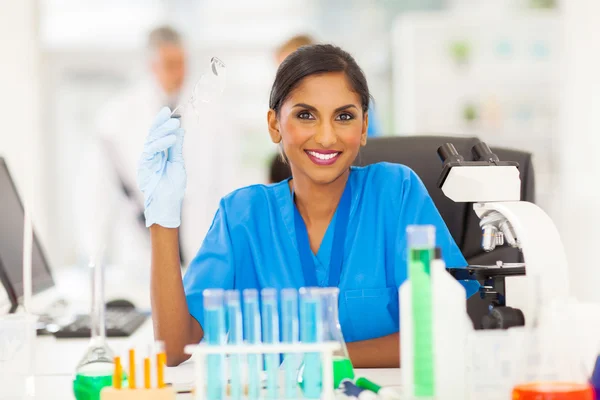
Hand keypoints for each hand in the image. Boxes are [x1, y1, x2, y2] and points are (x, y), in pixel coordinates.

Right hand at [137, 107, 185, 227]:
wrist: (168, 204)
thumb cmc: (173, 187)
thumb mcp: (178, 163)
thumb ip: (176, 148)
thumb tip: (180, 130)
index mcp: (158, 155)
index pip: (158, 135)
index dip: (162, 123)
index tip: (169, 112)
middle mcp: (150, 156)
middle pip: (152, 135)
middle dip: (159, 122)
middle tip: (168, 112)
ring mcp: (146, 161)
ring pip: (151, 141)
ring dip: (163, 131)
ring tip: (174, 124)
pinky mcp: (145, 167)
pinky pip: (152, 151)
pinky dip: (162, 143)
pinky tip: (171, 138)